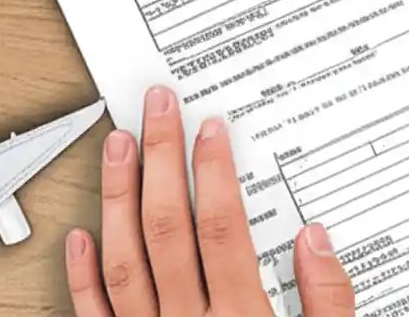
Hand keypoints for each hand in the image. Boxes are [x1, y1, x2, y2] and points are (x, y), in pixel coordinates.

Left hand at [65, 85, 355, 315]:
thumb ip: (328, 303)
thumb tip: (318, 241)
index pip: (222, 229)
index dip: (214, 172)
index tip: (210, 129)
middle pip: (169, 230)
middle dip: (162, 160)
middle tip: (157, 110)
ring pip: (126, 261)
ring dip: (119, 198)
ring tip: (118, 147)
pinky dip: (83, 276)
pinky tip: (79, 235)